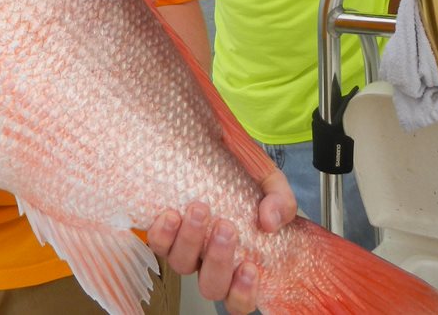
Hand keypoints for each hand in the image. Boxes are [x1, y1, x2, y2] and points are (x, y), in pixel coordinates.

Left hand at [146, 171, 295, 314]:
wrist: (215, 141)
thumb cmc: (242, 170)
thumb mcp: (269, 180)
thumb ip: (280, 199)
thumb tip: (270, 221)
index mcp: (240, 255)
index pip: (239, 297)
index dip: (243, 293)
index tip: (251, 267)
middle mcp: (210, 257)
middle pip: (211, 286)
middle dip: (218, 260)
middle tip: (225, 227)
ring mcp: (186, 244)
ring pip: (182, 265)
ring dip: (190, 241)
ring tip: (199, 210)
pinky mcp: (165, 227)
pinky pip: (157, 243)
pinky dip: (162, 233)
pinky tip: (171, 214)